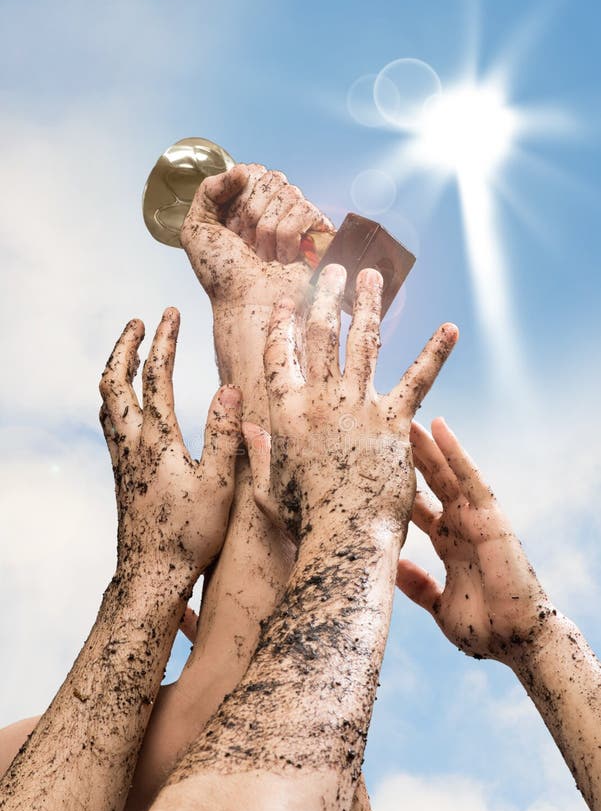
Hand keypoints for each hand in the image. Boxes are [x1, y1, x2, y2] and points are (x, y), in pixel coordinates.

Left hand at [99, 308, 241, 577]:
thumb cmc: (190, 534)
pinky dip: (116, 399)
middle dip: (125, 346)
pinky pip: (109, 424)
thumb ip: (225, 435)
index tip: (170, 311)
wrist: (151, 575)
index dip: (163, 340)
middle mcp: (131, 444)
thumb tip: (229, 389)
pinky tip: (128, 406)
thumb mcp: (220, 485)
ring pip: (106, 402)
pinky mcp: (121, 474)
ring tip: (131, 353)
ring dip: (117, 370)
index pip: (156, 377)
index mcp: (157, 441)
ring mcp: (122, 459)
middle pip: (113, 382)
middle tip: (139, 322)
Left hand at [180, 162, 333, 308]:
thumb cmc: (222, 278)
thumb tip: (243, 170)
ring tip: (265, 256)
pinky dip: (289, 237)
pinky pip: (306, 211)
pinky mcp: (317, 234)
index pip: (252, 171)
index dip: (239, 198)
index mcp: (246, 203)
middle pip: (273, 178)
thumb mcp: (195, 229)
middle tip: (248, 245)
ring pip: (290, 194)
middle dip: (253, 215)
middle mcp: (273, 209)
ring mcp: (297, 221)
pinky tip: (284, 259)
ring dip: (269, 231)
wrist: (246, 305)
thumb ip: (209, 189)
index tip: (231, 230)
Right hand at [245, 264, 457, 540]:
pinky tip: (450, 328)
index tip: (287, 299)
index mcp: (285, 413)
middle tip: (332, 270)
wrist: (345, 539)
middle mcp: (320, 399)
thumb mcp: (269, 489)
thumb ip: (259, 453)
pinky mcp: (395, 420)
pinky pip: (419, 378)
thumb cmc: (304, 522)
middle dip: (325, 297)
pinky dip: (435, 352)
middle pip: (320, 335)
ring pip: (363, 341)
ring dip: (368, 304)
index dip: (282, 324)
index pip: (279, 355)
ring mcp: (358, 405)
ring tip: (374, 276)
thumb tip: (248, 426)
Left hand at [396, 418, 555, 664]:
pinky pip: (470, 477)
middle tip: (382, 430)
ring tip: (406, 418)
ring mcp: (475, 519)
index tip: (370, 467)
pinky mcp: (491, 517)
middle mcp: (460, 526)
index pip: (417, 507)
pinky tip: (440, 427)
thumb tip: (392, 568)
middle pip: (428, 483)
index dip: (396, 486)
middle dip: (407, 458)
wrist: (517, 644)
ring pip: (446, 472)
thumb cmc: (485, 630)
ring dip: (427, 445)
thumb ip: (417, 585)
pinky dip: (455, 451)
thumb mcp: (437, 605)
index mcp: (448, 544)